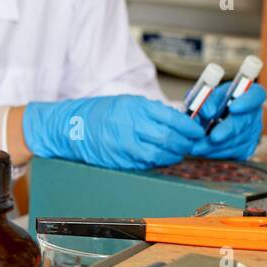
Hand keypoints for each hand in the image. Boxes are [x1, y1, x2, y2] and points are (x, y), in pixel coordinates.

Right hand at [22, 95, 202, 170]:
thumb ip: (152, 111)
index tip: (196, 131)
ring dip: (173, 156)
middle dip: (184, 144)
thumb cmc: (98, 113)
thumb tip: (178, 121)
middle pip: (168, 139)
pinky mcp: (119, 160)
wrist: (70, 127)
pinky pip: (146, 164)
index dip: (190, 128)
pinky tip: (159, 158)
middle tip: (189, 144)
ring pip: (159, 156)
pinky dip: (157, 162)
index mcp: (134, 108)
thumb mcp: (127, 102)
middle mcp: (129, 126)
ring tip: (176, 152)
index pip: (172, 119)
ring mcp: (123, 145)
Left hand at [193, 83, 265, 160]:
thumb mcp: (205, 95)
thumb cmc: (209, 103)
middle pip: (246, 122)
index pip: (256, 95)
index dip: (247, 102)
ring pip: (239, 140)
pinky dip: (218, 153)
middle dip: (227, 131)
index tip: (233, 108)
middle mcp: (254, 113)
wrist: (210, 117)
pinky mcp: (247, 147)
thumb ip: (205, 101)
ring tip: (199, 147)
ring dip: (219, 145)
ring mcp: (252, 131)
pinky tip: (204, 152)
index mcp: (248, 94)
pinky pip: (235, 152)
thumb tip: (208, 113)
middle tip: (212, 137)